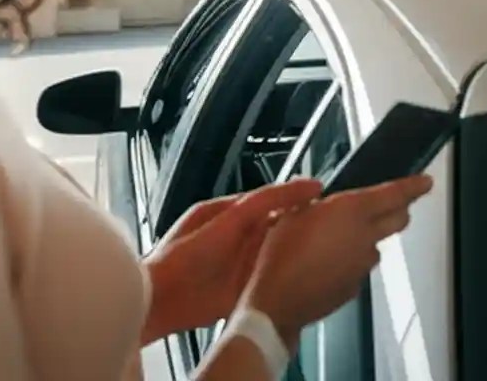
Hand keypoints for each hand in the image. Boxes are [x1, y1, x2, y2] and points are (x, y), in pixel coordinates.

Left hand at [141, 179, 320, 343]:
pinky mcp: (241, 292)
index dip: (296, 200)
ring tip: (321, 255)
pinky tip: (300, 283)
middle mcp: (236, 239)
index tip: (324, 200)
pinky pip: (269, 283)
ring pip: (276, 256)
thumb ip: (265, 202)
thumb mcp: (229, 219)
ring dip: (293, 257)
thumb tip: (304, 187)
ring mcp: (239, 266)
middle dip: (298, 230)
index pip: (270, 202)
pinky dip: (283, 282)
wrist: (159, 300)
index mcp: (229, 214)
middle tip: (327, 231)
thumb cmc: (184, 255)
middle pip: (276, 230)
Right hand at [241, 175, 432, 346]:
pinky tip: (326, 264)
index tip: (425, 182)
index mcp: (353, 211)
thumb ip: (314, 203)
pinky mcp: (355, 287)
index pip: (396, 194)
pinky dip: (349, 263)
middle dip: (399, 210)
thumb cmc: (280, 256)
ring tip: (338, 239)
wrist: (277, 301)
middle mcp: (365, 237)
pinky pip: (359, 268)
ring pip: (377, 246)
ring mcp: (362, 265)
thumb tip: (321, 201)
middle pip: (399, 220)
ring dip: (366, 239)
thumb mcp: (292, 213)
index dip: (414, 186)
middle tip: (391, 205)